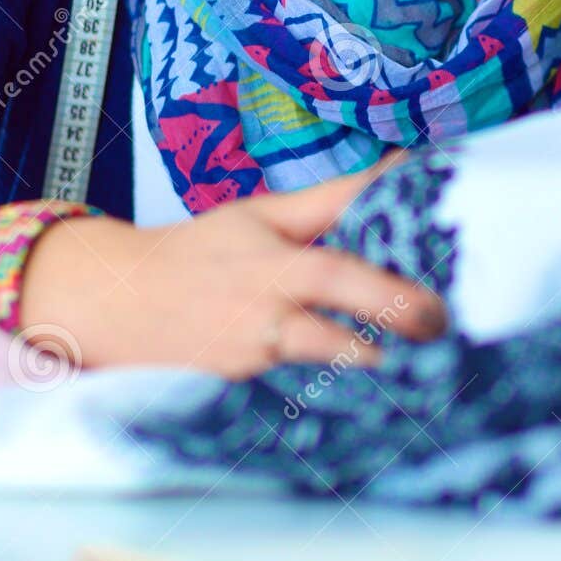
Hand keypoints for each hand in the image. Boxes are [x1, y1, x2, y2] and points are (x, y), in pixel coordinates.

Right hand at [18, 149, 445, 379]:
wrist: (121, 302)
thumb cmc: (202, 251)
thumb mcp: (262, 214)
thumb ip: (331, 200)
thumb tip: (398, 166)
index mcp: (273, 262)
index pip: (335, 267)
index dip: (385, 281)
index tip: (436, 279)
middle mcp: (263, 310)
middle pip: (330, 323)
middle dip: (387, 323)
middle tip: (439, 327)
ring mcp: (251, 356)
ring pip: (314, 364)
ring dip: (363, 364)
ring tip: (417, 366)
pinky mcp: (241, 389)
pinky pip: (294, 390)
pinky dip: (332, 389)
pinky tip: (372, 395)